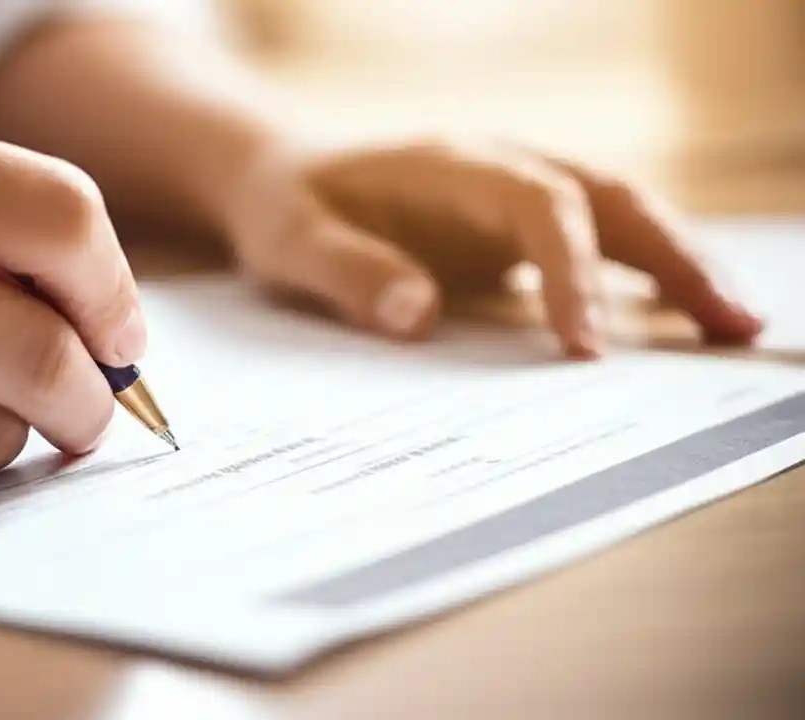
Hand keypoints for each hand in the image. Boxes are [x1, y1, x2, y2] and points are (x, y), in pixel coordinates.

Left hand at [222, 138, 761, 356]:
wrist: (283, 176)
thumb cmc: (288, 211)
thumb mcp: (291, 245)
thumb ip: (348, 274)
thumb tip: (420, 319)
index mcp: (450, 166)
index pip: (537, 205)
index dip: (571, 271)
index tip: (584, 349)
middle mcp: (499, 168)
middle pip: (608, 197)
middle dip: (674, 257)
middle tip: (732, 326)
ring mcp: (515, 193)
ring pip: (620, 213)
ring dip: (680, 263)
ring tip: (736, 328)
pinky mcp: (518, 224)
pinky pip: (598, 240)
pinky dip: (646, 274)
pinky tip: (680, 322)